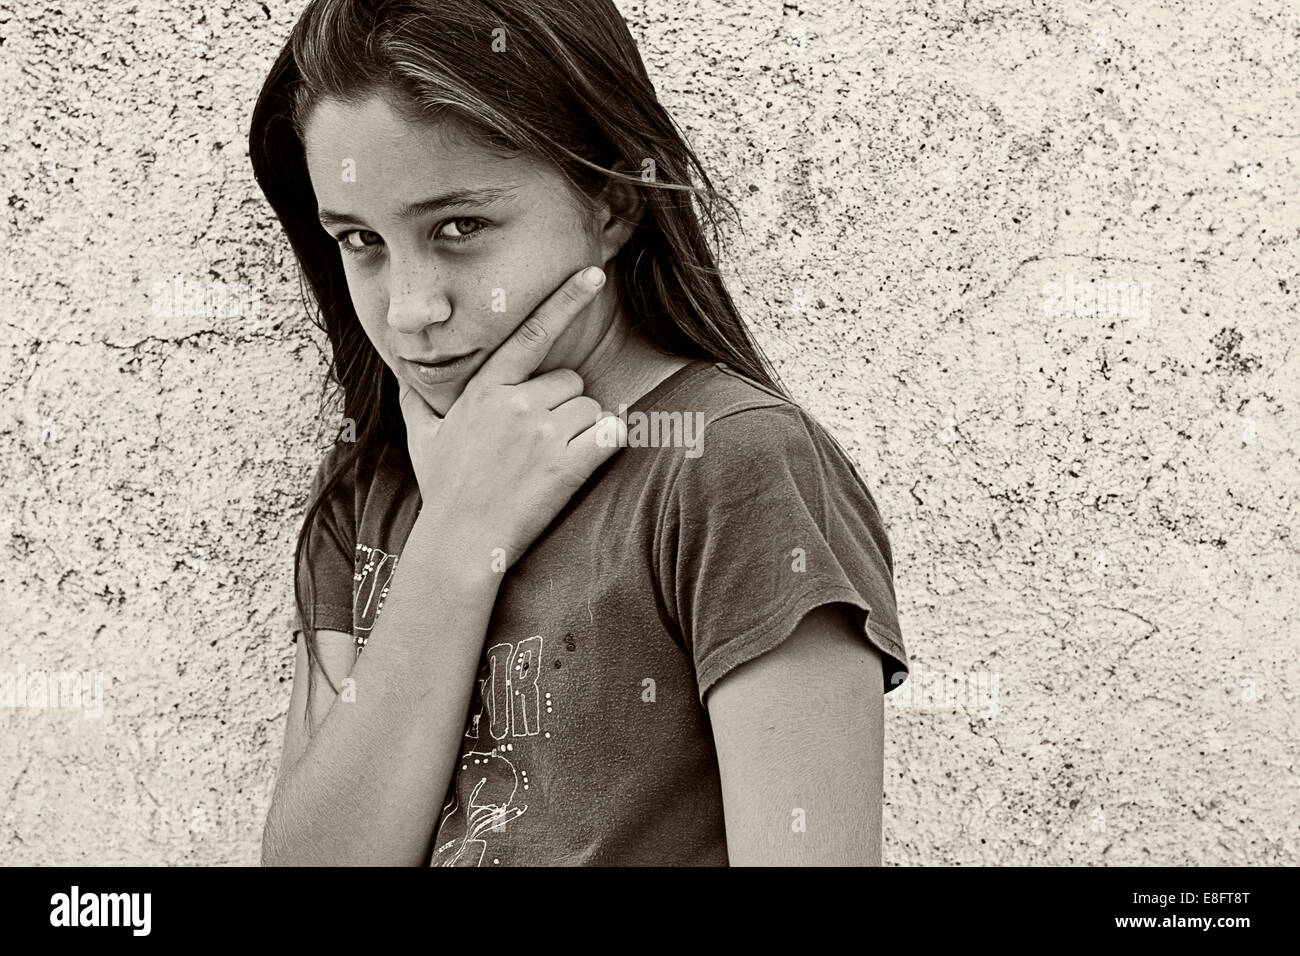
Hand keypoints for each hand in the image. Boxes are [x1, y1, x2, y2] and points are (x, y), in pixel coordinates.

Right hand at [398, 266, 626, 569]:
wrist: (460, 544)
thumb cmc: (444, 491)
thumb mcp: (423, 438)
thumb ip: (417, 399)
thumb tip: (402, 373)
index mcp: (485, 389)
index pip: (532, 332)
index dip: (566, 299)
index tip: (594, 273)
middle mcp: (516, 403)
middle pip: (570, 381)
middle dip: (562, 407)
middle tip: (536, 445)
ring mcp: (542, 433)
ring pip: (591, 408)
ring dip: (581, 431)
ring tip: (548, 462)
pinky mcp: (568, 464)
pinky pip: (610, 434)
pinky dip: (605, 445)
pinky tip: (580, 464)